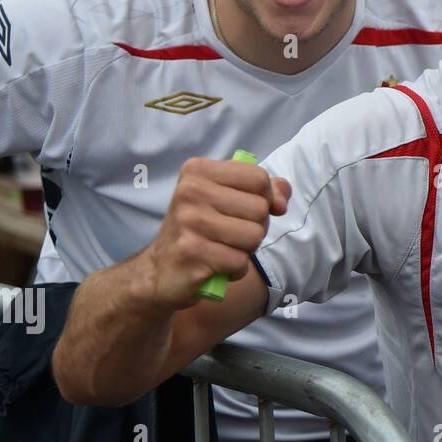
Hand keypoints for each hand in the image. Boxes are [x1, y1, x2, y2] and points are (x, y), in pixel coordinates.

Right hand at [141, 158, 290, 310]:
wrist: (159, 271)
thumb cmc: (201, 230)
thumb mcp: (228, 199)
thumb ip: (264, 191)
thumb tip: (282, 202)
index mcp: (198, 171)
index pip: (259, 177)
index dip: (265, 197)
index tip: (246, 210)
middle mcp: (190, 192)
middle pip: (260, 208)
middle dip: (254, 227)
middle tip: (228, 235)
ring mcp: (189, 222)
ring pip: (254, 236)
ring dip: (246, 250)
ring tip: (223, 250)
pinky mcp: (191, 253)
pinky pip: (240, 262)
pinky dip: (235, 269)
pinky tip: (216, 266)